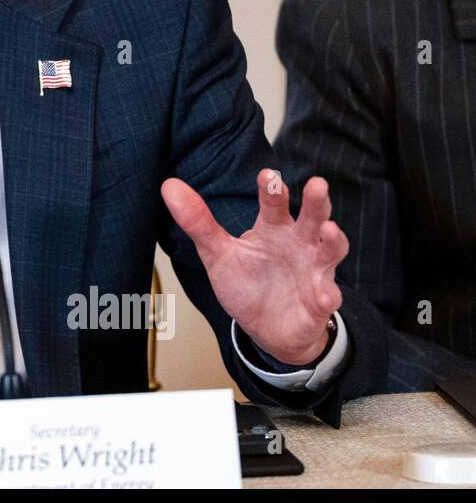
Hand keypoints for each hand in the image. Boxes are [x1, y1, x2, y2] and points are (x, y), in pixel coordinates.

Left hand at [161, 169, 345, 365]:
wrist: (266, 327)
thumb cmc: (248, 282)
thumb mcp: (218, 252)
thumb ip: (198, 222)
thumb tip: (169, 186)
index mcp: (274, 228)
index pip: (273, 203)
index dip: (271, 189)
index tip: (266, 175)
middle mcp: (300, 244)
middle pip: (312, 217)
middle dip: (316, 202)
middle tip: (317, 184)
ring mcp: (314, 271)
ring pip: (331, 250)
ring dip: (333, 239)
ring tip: (329, 230)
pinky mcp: (319, 302)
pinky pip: (328, 298)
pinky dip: (327, 296)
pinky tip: (322, 296)